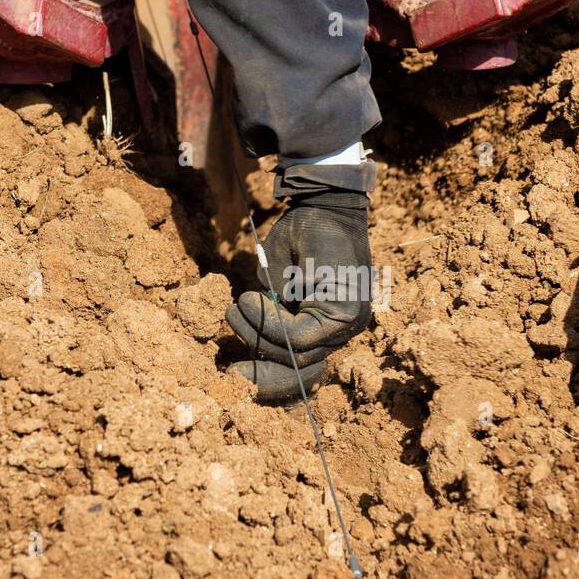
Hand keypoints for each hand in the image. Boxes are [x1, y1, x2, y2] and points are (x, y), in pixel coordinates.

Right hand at [227, 191, 372, 401]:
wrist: (325, 203)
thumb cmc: (304, 234)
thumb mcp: (280, 278)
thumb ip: (273, 309)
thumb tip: (256, 333)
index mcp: (330, 325)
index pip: (301, 365)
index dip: (268, 375)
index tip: (236, 374)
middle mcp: (344, 329)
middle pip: (300, 367)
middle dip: (260, 363)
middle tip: (231, 349)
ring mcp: (348, 323)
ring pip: (296, 353)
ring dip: (259, 333)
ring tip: (237, 307)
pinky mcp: (344, 313)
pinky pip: (299, 336)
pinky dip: (269, 323)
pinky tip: (251, 301)